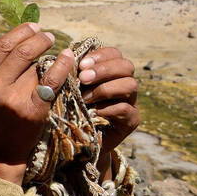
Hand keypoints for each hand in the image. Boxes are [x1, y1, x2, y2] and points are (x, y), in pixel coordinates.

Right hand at [0, 23, 75, 184]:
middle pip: (22, 51)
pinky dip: (63, 65)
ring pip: (37, 66)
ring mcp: (11, 99)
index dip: (21, 32)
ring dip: (49, 57)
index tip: (34, 27)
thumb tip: (21, 36)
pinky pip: (52, 79)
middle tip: (50, 36)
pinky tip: (67, 58)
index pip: (2, 45)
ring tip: (55, 55)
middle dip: (40, 38)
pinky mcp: (32, 111)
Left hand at [77, 45, 139, 174]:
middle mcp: (125, 83)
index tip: (81, 64)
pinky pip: (125, 108)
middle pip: (127, 66)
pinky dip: (107, 108)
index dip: (100, 56)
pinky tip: (92, 111)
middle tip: (83, 78)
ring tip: (85, 97)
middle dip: (103, 70)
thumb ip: (73, 74)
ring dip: (104, 89)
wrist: (80, 141)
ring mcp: (131, 101)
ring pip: (130, 85)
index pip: (115, 54)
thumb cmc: (73, 109)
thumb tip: (64, 57)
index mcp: (111, 71)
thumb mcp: (71, 89)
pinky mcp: (132, 119)